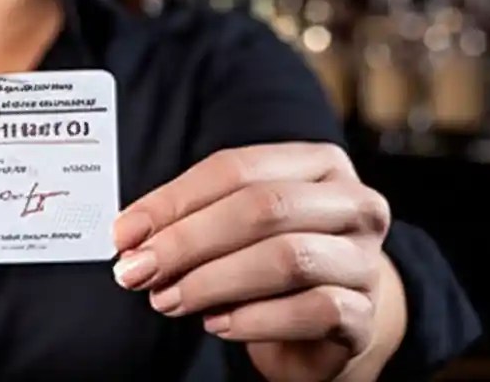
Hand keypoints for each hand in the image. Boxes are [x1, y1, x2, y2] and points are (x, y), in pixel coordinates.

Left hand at [112, 143, 392, 381]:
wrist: (325, 325)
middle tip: (138, 270)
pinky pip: (313, 311)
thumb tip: (129, 235)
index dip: (173, 200)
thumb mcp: (229, 228)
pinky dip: (254, 319)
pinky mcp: (365, 316)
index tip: (124, 233)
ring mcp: (365, 261)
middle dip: (188, 241)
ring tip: (168, 299)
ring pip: (288, 259)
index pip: (234, 168)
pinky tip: (216, 324)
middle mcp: (352, 204)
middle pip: (262, 208)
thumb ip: (186, 221)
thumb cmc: (266, 262)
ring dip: (214, 281)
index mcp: (315, 164)